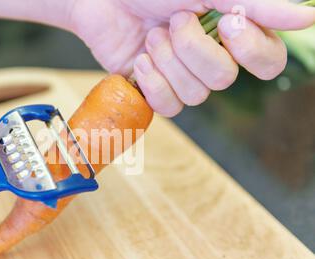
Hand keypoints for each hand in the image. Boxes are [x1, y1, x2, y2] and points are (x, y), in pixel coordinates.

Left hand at [69, 0, 314, 115]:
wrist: (103, 1)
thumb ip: (255, 4)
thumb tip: (306, 17)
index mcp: (233, 34)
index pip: (268, 62)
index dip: (250, 48)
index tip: (226, 19)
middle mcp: (213, 59)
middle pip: (224, 80)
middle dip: (191, 48)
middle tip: (173, 21)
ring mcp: (185, 79)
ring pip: (195, 95)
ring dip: (167, 60)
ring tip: (152, 36)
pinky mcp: (158, 93)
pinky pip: (169, 108)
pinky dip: (152, 81)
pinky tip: (141, 59)